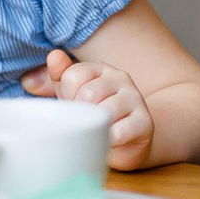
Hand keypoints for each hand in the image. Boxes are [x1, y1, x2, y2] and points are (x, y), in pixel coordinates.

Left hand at [33, 49, 153, 170]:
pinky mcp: (145, 122)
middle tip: (85, 122)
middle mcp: (120, 78)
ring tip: (96, 131)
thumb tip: (54, 55)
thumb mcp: (72, 94)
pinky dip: (108, 139)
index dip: (67, 96)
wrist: (124, 143)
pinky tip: (108, 140)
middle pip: (88, 94)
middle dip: (80, 113)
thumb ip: (60, 74)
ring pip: (104, 111)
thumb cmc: (94, 115)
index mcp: (100, 68)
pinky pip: (119, 131)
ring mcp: (135, 98)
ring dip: (94, 126)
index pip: (72, 76)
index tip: (73, 107)